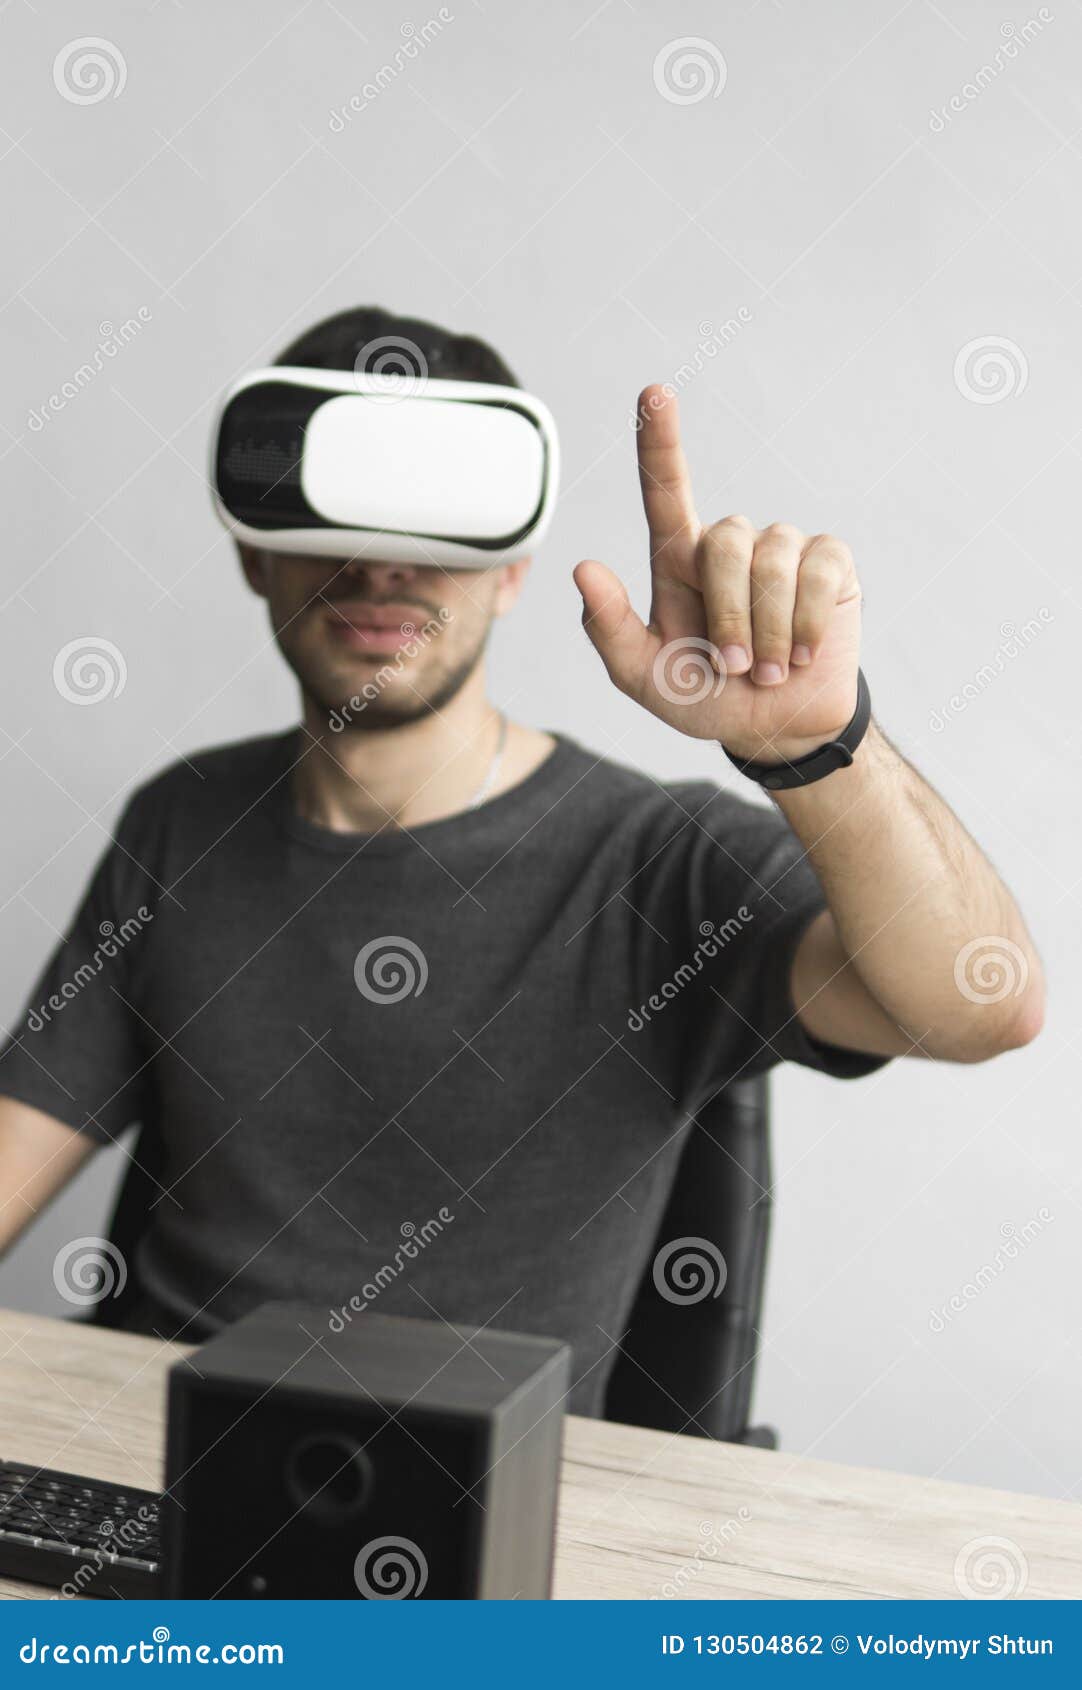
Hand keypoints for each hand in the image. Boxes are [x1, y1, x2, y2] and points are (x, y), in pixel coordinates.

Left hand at [574, 386, 862, 763]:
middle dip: (728, 614)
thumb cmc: (703, 699)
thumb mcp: (645, 677)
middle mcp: (730, 544)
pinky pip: (817, 570)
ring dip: (767, 629)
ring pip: (771, 558)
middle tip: (736, 668)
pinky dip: (804, 622)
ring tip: (768, 667)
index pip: (665, 491)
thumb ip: (609, 630)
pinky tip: (803, 652)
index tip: (653, 394)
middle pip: (724, 540)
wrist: (775, 728)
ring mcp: (783, 548)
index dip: (659, 442)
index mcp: (679, 562)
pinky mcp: (829, 562)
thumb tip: (583, 568)